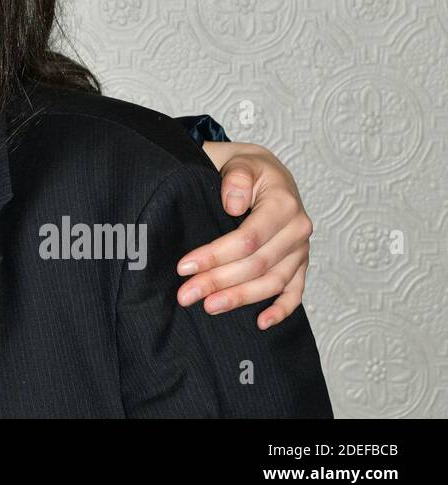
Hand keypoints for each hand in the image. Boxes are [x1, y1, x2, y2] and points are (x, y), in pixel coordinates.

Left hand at [178, 142, 312, 329]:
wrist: (267, 172)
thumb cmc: (247, 168)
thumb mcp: (239, 161)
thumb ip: (236, 178)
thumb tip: (232, 204)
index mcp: (283, 204)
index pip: (247, 239)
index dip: (215, 255)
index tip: (184, 266)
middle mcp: (297, 230)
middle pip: (256, 265)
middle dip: (219, 282)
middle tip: (186, 294)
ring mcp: (300, 250)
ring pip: (272, 282)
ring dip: (240, 299)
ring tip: (209, 307)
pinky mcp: (300, 263)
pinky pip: (295, 291)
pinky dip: (281, 310)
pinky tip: (261, 323)